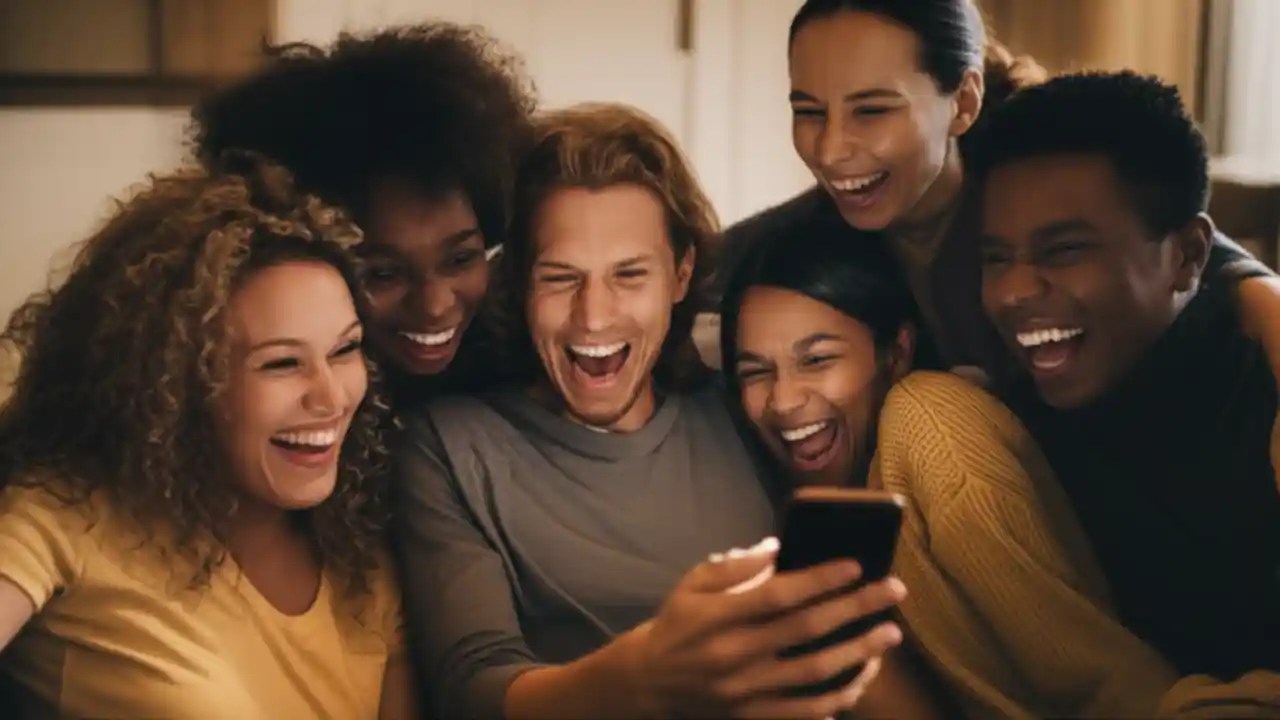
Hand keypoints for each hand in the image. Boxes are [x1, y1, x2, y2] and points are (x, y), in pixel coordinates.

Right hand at [630, 538, 906, 718]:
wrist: (647, 684)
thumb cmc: (676, 625)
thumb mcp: (690, 584)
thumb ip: (731, 567)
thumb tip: (776, 548)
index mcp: (718, 617)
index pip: (779, 595)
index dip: (820, 580)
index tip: (855, 565)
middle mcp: (735, 654)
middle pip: (807, 629)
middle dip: (856, 607)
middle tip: (893, 590)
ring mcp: (746, 690)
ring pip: (815, 673)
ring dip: (859, 652)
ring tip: (890, 633)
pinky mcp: (752, 716)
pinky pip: (805, 711)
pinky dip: (838, 698)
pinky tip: (862, 679)